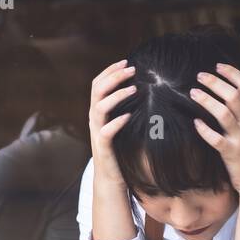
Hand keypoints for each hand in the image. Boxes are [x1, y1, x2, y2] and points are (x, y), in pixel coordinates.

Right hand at [87, 59, 136, 186]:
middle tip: (131, 69)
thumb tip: (145, 89)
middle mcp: (94, 119)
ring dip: (116, 95)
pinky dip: (116, 122)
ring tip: (134, 89)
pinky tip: (128, 116)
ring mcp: (97, 133)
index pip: (98, 83)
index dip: (110, 70)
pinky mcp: (103, 148)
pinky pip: (106, 132)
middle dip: (114, 77)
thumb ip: (126, 108)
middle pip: (97, 90)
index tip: (126, 61)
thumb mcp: (121, 125)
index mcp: (97, 112)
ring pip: (99, 108)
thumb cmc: (120, 150)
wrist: (110, 178)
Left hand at [189, 63, 239, 196]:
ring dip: (207, 100)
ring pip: (224, 113)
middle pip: (233, 96)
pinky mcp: (231, 153)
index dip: (232, 73)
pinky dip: (204, 130)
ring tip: (193, 93)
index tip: (218, 66)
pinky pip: (216, 139)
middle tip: (200, 76)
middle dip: (215, 83)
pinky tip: (195, 122)